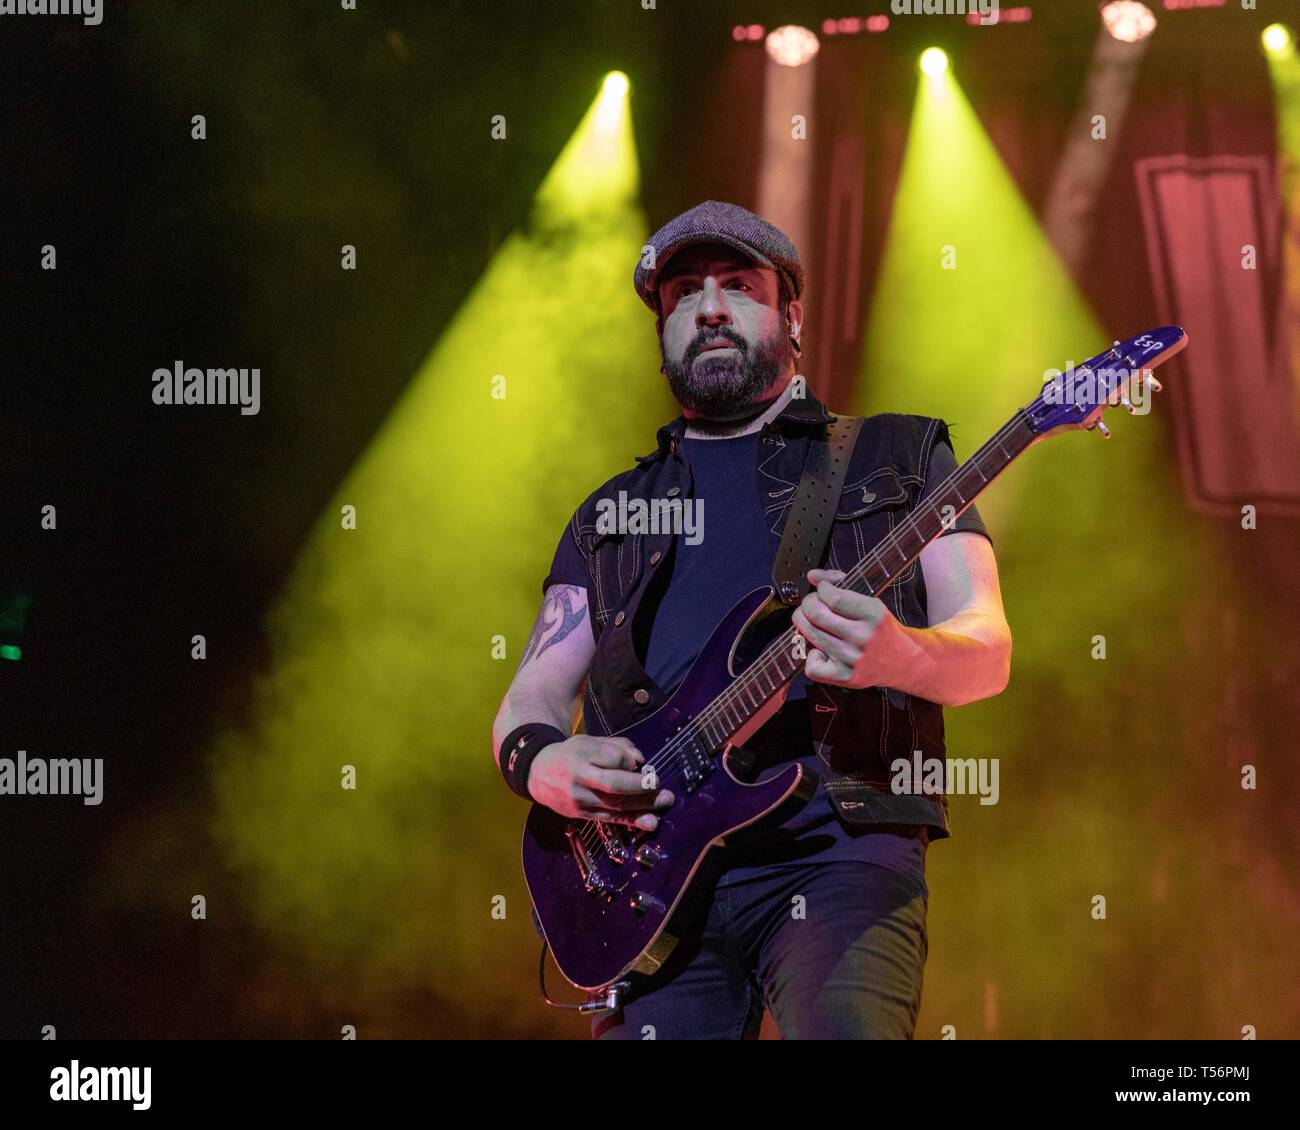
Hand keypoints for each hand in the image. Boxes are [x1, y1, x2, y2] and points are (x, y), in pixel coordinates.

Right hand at [526, 735, 674, 829]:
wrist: (538, 773)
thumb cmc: (571, 754)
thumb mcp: (589, 741)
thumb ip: (616, 746)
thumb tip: (640, 760)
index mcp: (582, 753)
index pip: (613, 757)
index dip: (630, 760)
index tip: (639, 762)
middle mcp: (579, 777)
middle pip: (614, 784)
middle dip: (642, 786)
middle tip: (659, 784)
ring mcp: (580, 799)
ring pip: (615, 805)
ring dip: (644, 806)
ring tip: (665, 802)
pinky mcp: (582, 815)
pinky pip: (610, 819)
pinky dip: (632, 821)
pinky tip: (650, 822)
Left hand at [793, 568, 921, 689]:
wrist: (903, 661)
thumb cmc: (881, 628)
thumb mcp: (869, 601)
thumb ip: (840, 584)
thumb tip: (812, 576)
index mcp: (873, 614)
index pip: (833, 598)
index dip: (821, 590)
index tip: (823, 590)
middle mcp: (863, 637)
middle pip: (817, 616)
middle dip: (807, 605)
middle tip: (810, 604)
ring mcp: (853, 659)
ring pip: (811, 636)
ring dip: (803, 624)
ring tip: (812, 622)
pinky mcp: (846, 677)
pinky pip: (812, 667)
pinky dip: (811, 657)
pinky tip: (821, 650)